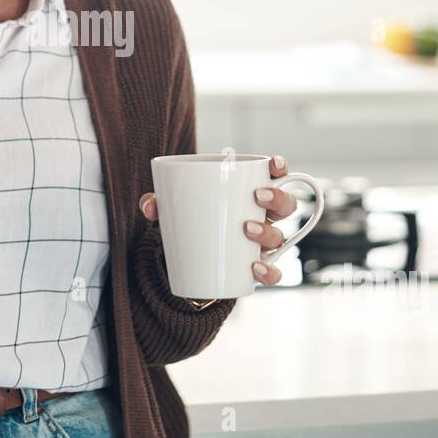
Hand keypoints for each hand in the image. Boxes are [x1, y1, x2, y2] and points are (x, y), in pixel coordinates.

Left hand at [138, 154, 295, 286]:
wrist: (187, 260)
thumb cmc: (189, 222)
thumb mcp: (173, 208)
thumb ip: (160, 202)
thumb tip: (150, 204)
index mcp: (248, 194)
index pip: (275, 176)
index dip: (280, 168)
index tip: (272, 164)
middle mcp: (263, 218)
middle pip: (286, 205)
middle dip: (278, 198)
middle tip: (257, 196)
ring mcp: (261, 244)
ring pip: (281, 237)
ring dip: (268, 231)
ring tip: (246, 228)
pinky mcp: (255, 269)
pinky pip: (273, 273)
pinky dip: (269, 272)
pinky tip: (255, 268)